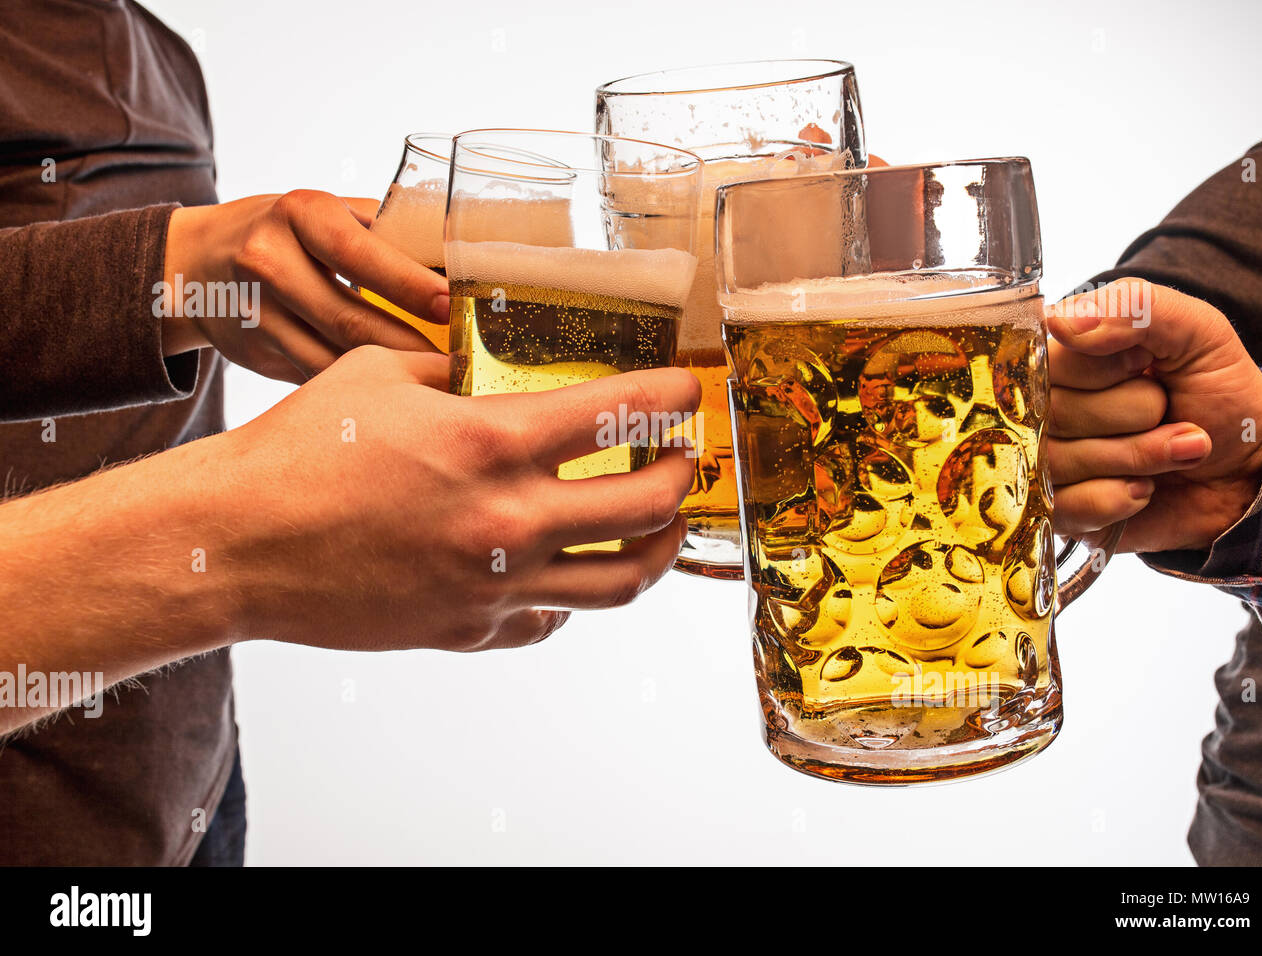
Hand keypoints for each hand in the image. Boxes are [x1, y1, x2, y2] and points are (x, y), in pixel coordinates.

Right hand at [161, 191, 447, 381]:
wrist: (194, 265)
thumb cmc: (285, 233)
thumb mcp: (324, 212)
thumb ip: (384, 230)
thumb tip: (457, 250)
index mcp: (299, 214)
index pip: (360, 254)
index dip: (408, 283)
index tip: (451, 307)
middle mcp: (269, 260)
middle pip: (351, 318)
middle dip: (411, 346)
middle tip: (460, 364)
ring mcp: (258, 313)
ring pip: (335, 359)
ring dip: (389, 379)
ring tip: (438, 389)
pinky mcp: (257, 353)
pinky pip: (319, 378)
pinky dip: (360, 391)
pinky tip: (394, 401)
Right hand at [216, 347, 700, 650]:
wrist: (236, 542)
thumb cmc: (298, 448)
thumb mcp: (381, 377)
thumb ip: (456, 376)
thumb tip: (495, 376)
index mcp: (493, 442)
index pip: (623, 414)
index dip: (672, 397)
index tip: (688, 391)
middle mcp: (509, 520)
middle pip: (647, 506)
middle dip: (683, 474)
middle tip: (683, 456)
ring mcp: (494, 585)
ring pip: (621, 582)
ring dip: (657, 547)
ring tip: (661, 523)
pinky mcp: (470, 629)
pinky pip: (550, 620)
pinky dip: (571, 595)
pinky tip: (566, 569)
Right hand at [1045, 278, 1261, 552]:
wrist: (1246, 470)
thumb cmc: (1214, 393)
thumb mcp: (1196, 332)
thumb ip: (1133, 307)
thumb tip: (1060, 323)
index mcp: (1062, 357)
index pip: (1045, 359)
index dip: (1105, 370)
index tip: (1146, 365)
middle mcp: (1041, 408)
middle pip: (1055, 412)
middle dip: (1135, 415)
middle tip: (1169, 412)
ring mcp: (1043, 462)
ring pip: (1060, 461)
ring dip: (1139, 457)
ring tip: (1175, 451)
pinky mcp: (1055, 510)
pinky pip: (1067, 507)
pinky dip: (1121, 498)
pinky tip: (1145, 489)